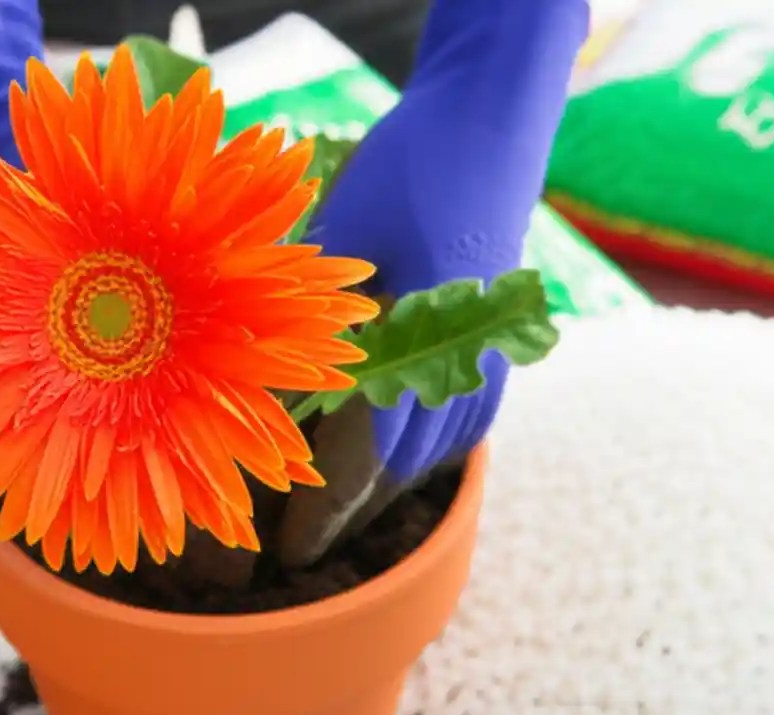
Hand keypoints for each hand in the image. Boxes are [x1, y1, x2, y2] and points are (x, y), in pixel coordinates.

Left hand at [308, 0, 588, 482]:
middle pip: (415, 454)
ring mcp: (491, 343)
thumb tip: (274, 381)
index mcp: (422, 337)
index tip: (297, 534)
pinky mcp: (499, 328)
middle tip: (312, 525)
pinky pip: (473, 406)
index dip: (335, 495)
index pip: (375, 445)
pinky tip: (409, 436)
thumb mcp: (344, 238)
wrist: (485, 120)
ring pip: (451, 436)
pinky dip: (438, 433)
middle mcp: (465, 354)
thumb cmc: (404, 170)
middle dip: (364, 494)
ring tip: (354, 490)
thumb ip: (317, 314)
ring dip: (402, 466)